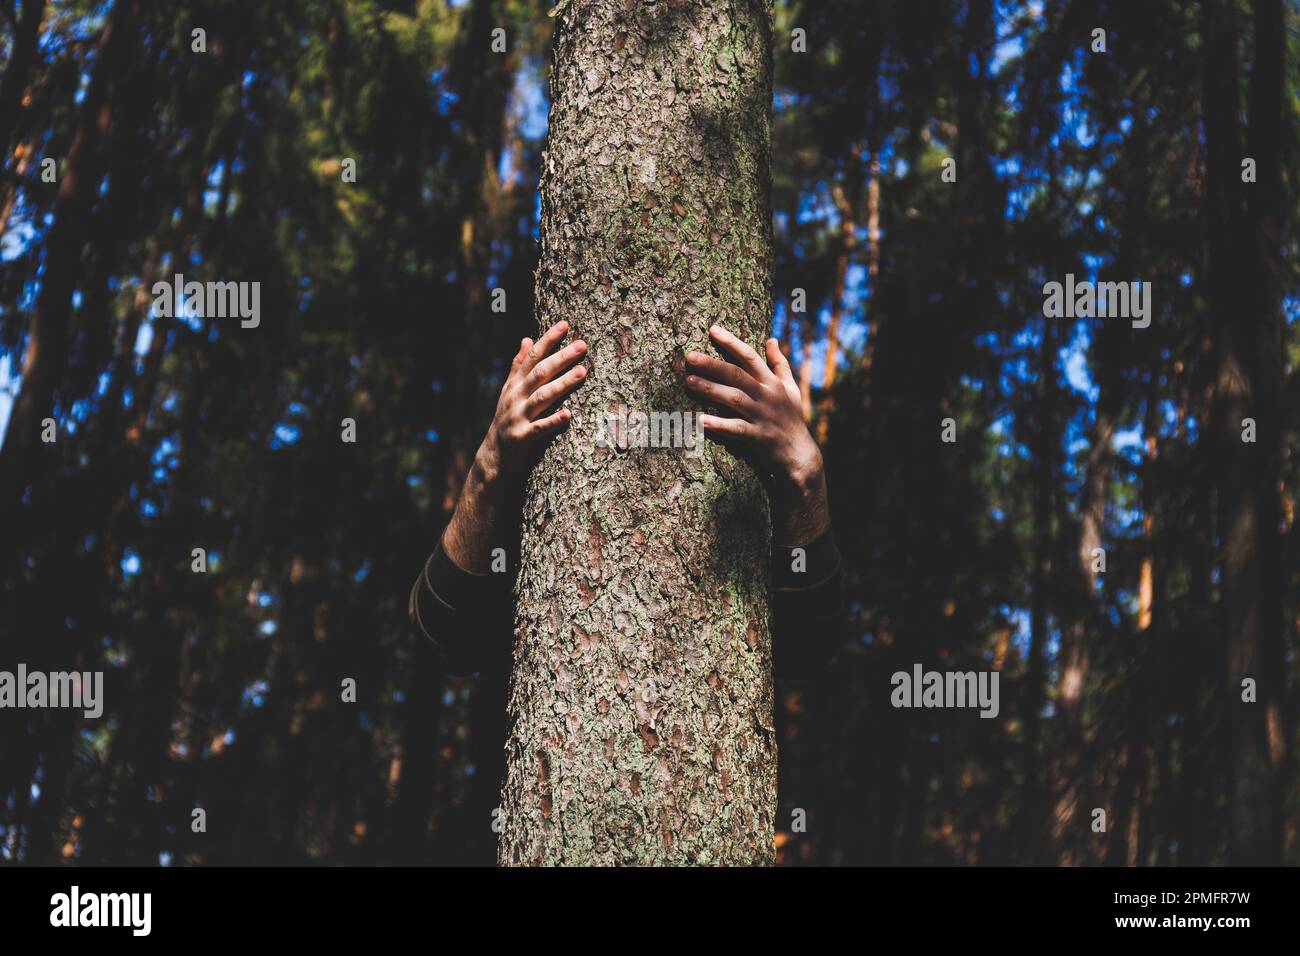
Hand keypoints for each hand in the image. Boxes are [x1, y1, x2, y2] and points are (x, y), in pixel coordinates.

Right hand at [477, 320, 588, 483]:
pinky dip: (553, 421)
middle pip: (540, 373)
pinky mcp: (522, 438)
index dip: (548, 340)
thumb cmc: (508, 419)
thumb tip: (526, 339)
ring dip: (562, 384)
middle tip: (582, 345)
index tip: (565, 324)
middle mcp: (515, 397)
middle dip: (561, 357)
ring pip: (542, 397)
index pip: (532, 357)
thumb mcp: (510, 391)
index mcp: (515, 384)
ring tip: (582, 372)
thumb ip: (518, 366)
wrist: (493, 455)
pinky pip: (539, 428)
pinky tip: (568, 414)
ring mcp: (518, 417)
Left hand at [684, 324, 828, 544]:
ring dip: (710, 389)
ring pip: (733, 399)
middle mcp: (767, 396)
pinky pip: (736, 429)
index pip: (749, 357)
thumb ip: (779, 364)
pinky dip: (719, 424)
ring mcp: (761, 416)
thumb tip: (772, 339)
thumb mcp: (790, 389)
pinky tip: (700, 420)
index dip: (731, 342)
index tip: (712, 329)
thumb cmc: (791, 419)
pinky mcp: (757, 437)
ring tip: (689, 382)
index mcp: (772, 383)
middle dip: (713, 364)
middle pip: (736, 375)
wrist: (799, 455)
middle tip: (690, 357)